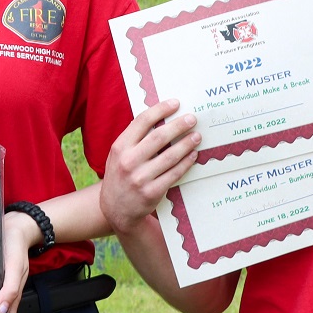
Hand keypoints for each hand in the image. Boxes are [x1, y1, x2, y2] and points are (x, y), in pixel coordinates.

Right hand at [101, 100, 200, 231]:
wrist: (114, 209)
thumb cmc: (120, 175)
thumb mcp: (118, 154)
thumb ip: (134, 138)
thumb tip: (161, 117)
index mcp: (120, 147)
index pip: (142, 121)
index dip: (160, 110)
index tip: (175, 103)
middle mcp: (128, 161)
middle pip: (159, 137)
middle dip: (179, 126)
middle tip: (192, 118)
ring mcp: (140, 178)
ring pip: (170, 156)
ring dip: (186, 144)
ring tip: (197, 136)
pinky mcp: (151, 192)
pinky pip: (174, 174)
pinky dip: (186, 163)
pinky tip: (193, 155)